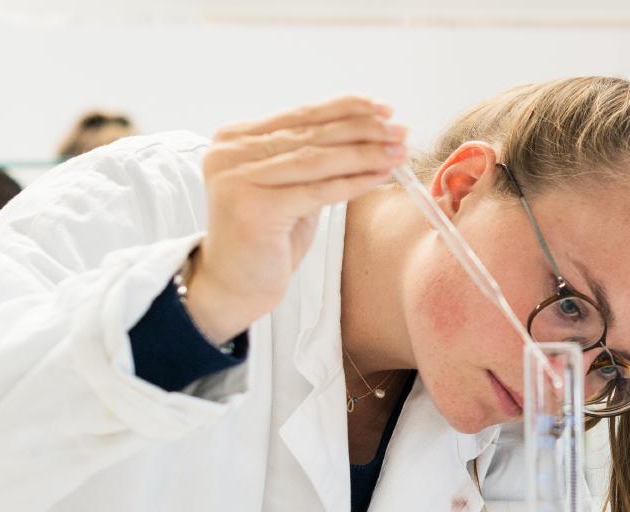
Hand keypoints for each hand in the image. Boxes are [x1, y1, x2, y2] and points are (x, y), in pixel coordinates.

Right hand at [187, 96, 406, 342]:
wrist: (234, 285)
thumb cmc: (268, 237)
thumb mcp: (290, 188)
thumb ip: (311, 159)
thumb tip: (369, 133)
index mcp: (234, 139)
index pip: (300, 116)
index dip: (346, 109)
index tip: (384, 108)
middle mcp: (229, 153)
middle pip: (311, 135)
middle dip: (363, 130)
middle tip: (400, 130)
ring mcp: (238, 179)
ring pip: (317, 160)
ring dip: (364, 154)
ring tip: (399, 152)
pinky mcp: (255, 208)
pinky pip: (318, 191)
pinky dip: (354, 182)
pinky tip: (382, 176)